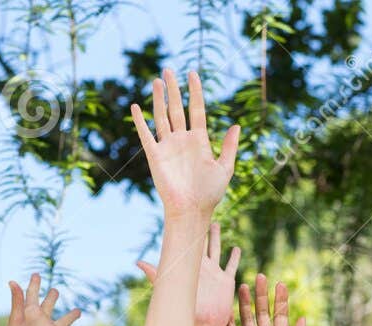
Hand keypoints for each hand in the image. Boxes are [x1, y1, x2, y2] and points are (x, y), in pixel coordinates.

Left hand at [0, 273, 93, 325]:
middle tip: (55, 290)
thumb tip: (12, 281)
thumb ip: (17, 300)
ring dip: (71, 317)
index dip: (34, 284)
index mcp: (31, 313)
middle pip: (48, 305)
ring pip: (64, 322)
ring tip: (78, 311)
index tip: (36, 274)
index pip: (32, 294)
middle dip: (52, 298)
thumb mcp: (17, 319)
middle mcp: (42, 321)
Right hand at [130, 70, 238, 220]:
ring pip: (162, 116)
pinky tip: (135, 107)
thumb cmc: (210, 193)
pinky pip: (146, 134)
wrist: (191, 210)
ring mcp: (168, 146)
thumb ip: (230, 147)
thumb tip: (236, 125)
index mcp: (199, 141)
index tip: (192, 74)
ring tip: (158, 80)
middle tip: (169, 70)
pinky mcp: (155, 155)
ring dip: (159, 98)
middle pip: (177, 108)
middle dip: (173, 89)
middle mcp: (182, 140)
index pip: (196, 109)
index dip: (195, 91)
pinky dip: (140, 121)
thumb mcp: (225, 168)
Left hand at [138, 220, 240, 325]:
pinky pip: (232, 266)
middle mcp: (202, 267)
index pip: (190, 242)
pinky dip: (234, 257)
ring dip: (217, 238)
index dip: (190, 228)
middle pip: (203, 242)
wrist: (202, 323)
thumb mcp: (170, 286)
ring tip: (216, 225)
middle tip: (203, 213)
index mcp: (191, 265)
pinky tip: (237, 249)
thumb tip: (136, 261)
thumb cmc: (185, 308)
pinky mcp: (226, 282)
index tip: (189, 212)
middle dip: (203, 228)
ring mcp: (215, 274)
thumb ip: (154, 272)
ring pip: (217, 250)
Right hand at [226, 273, 308, 325]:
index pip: (280, 312)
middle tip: (261, 276)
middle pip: (263, 310)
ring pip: (248, 318)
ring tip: (244, 286)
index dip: (280, 298)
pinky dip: (230, 324)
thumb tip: (303, 317)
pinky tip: (227, 311)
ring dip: (246, 303)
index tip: (280, 283)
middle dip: (262, 294)